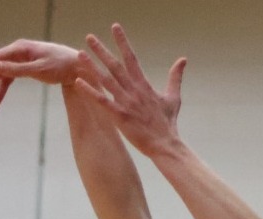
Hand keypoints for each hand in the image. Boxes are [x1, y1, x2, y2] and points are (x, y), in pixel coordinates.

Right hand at [0, 39, 86, 113]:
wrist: (77, 66)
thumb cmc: (61, 65)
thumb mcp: (40, 69)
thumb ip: (18, 69)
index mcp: (20, 49)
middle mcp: (17, 53)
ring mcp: (21, 61)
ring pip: (3, 78)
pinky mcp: (25, 69)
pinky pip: (10, 81)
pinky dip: (3, 92)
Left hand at [76, 25, 186, 157]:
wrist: (165, 145)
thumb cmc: (168, 123)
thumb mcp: (173, 97)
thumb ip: (175, 77)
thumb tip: (183, 60)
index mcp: (144, 84)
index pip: (131, 58)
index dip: (123, 42)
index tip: (115, 28)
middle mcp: (133, 90)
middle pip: (115, 66)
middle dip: (101, 50)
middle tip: (89, 37)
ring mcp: (126, 103)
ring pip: (106, 80)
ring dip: (92, 67)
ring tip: (80, 54)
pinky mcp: (120, 116)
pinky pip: (102, 101)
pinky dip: (90, 91)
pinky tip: (79, 81)